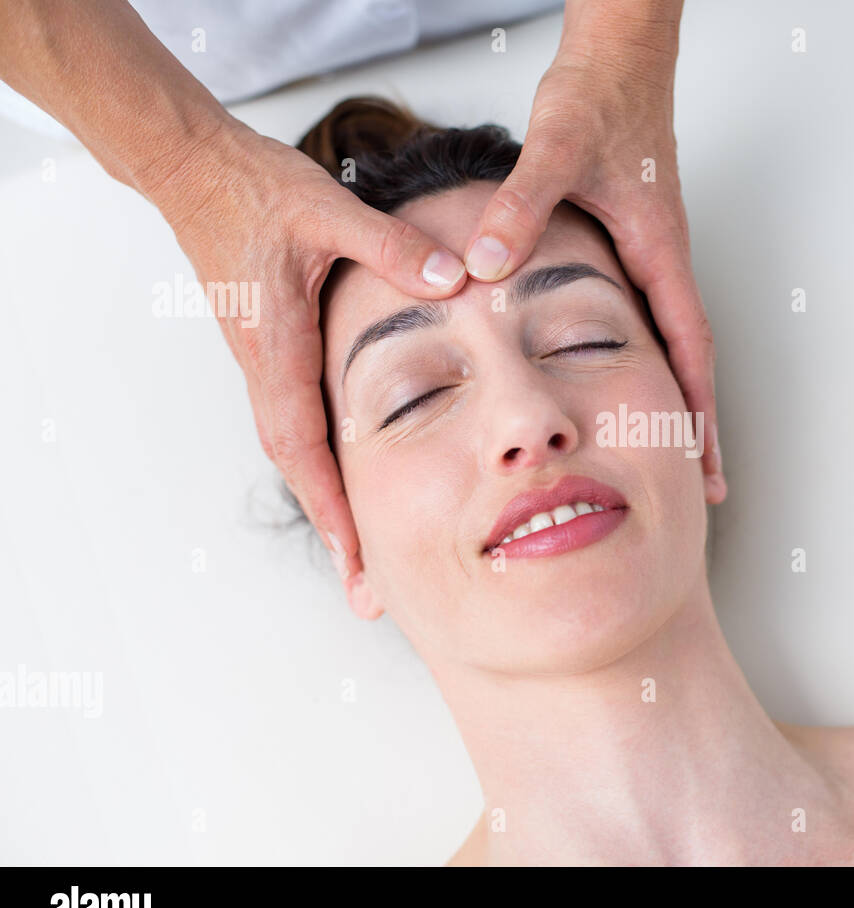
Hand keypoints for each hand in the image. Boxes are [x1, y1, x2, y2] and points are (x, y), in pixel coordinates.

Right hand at [150, 119, 469, 581]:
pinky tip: (353, 485)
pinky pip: (299, 425)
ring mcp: (268, 364)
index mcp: (277, 345)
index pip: (302, 444)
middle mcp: (267, 367)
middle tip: (367, 592)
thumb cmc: (255, 190)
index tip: (359, 560)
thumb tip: (456, 281)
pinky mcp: (275, 353)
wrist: (199, 172)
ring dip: (329, 506)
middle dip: (334, 531)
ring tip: (365, 560)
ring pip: (298, 452)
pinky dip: (324, 467)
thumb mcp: (329, 211)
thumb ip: (393, 247)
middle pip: (299, 468)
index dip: (331, 506)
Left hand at [463, 46, 726, 503]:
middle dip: (699, 420)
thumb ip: (521, 207)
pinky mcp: (634, 243)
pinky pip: (650, 316)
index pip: (690, 346)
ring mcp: (652, 254)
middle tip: (704, 481)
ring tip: (675, 448)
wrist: (617, 57)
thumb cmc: (600, 97)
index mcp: (658, 248)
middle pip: (693, 357)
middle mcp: (663, 259)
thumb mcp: (556, 149)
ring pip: (673, 340)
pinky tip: (634, 381)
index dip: (695, 409)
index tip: (703, 462)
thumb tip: (485, 268)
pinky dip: (651, 358)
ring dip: (680, 394)